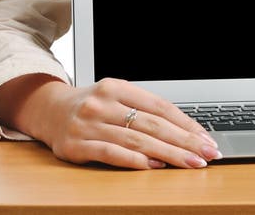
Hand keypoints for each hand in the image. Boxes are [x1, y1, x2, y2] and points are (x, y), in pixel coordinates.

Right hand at [3, 75, 221, 168]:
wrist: (47, 110)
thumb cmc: (91, 106)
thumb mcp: (116, 98)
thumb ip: (143, 111)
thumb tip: (183, 131)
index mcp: (117, 86)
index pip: (160, 106)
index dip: (186, 123)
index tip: (206, 137)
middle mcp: (104, 103)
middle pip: (153, 124)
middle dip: (184, 141)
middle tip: (207, 154)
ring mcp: (88, 124)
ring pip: (136, 140)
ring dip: (168, 154)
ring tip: (190, 163)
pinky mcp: (75, 145)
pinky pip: (110, 153)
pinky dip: (133, 160)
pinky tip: (153, 167)